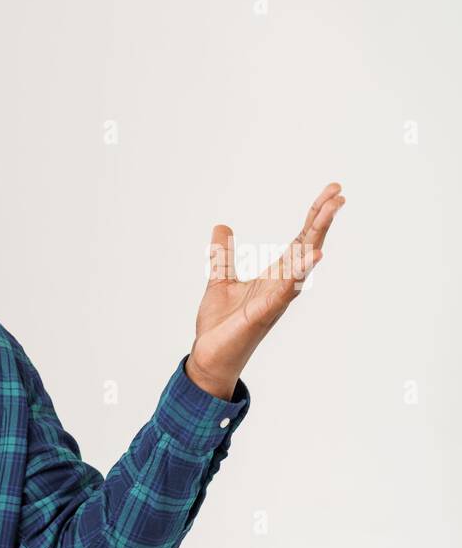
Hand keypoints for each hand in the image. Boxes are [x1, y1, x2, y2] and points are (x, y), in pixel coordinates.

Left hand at [186, 183, 345, 398]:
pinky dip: (298, 273)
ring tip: (331, 212)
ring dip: (315, 237)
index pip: (300, 240)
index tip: (331, 192)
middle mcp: (282, 285)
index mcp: (275, 276)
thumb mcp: (220, 279)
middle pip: (307, 246)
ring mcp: (275, 299)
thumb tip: (221, 227)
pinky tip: (312, 255)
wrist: (209, 356)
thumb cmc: (221, 324)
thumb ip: (223, 255)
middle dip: (322, 220)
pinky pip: (284, 291)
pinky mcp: (263, 313)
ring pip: (301, 264)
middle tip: (339, 193)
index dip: (314, 216)